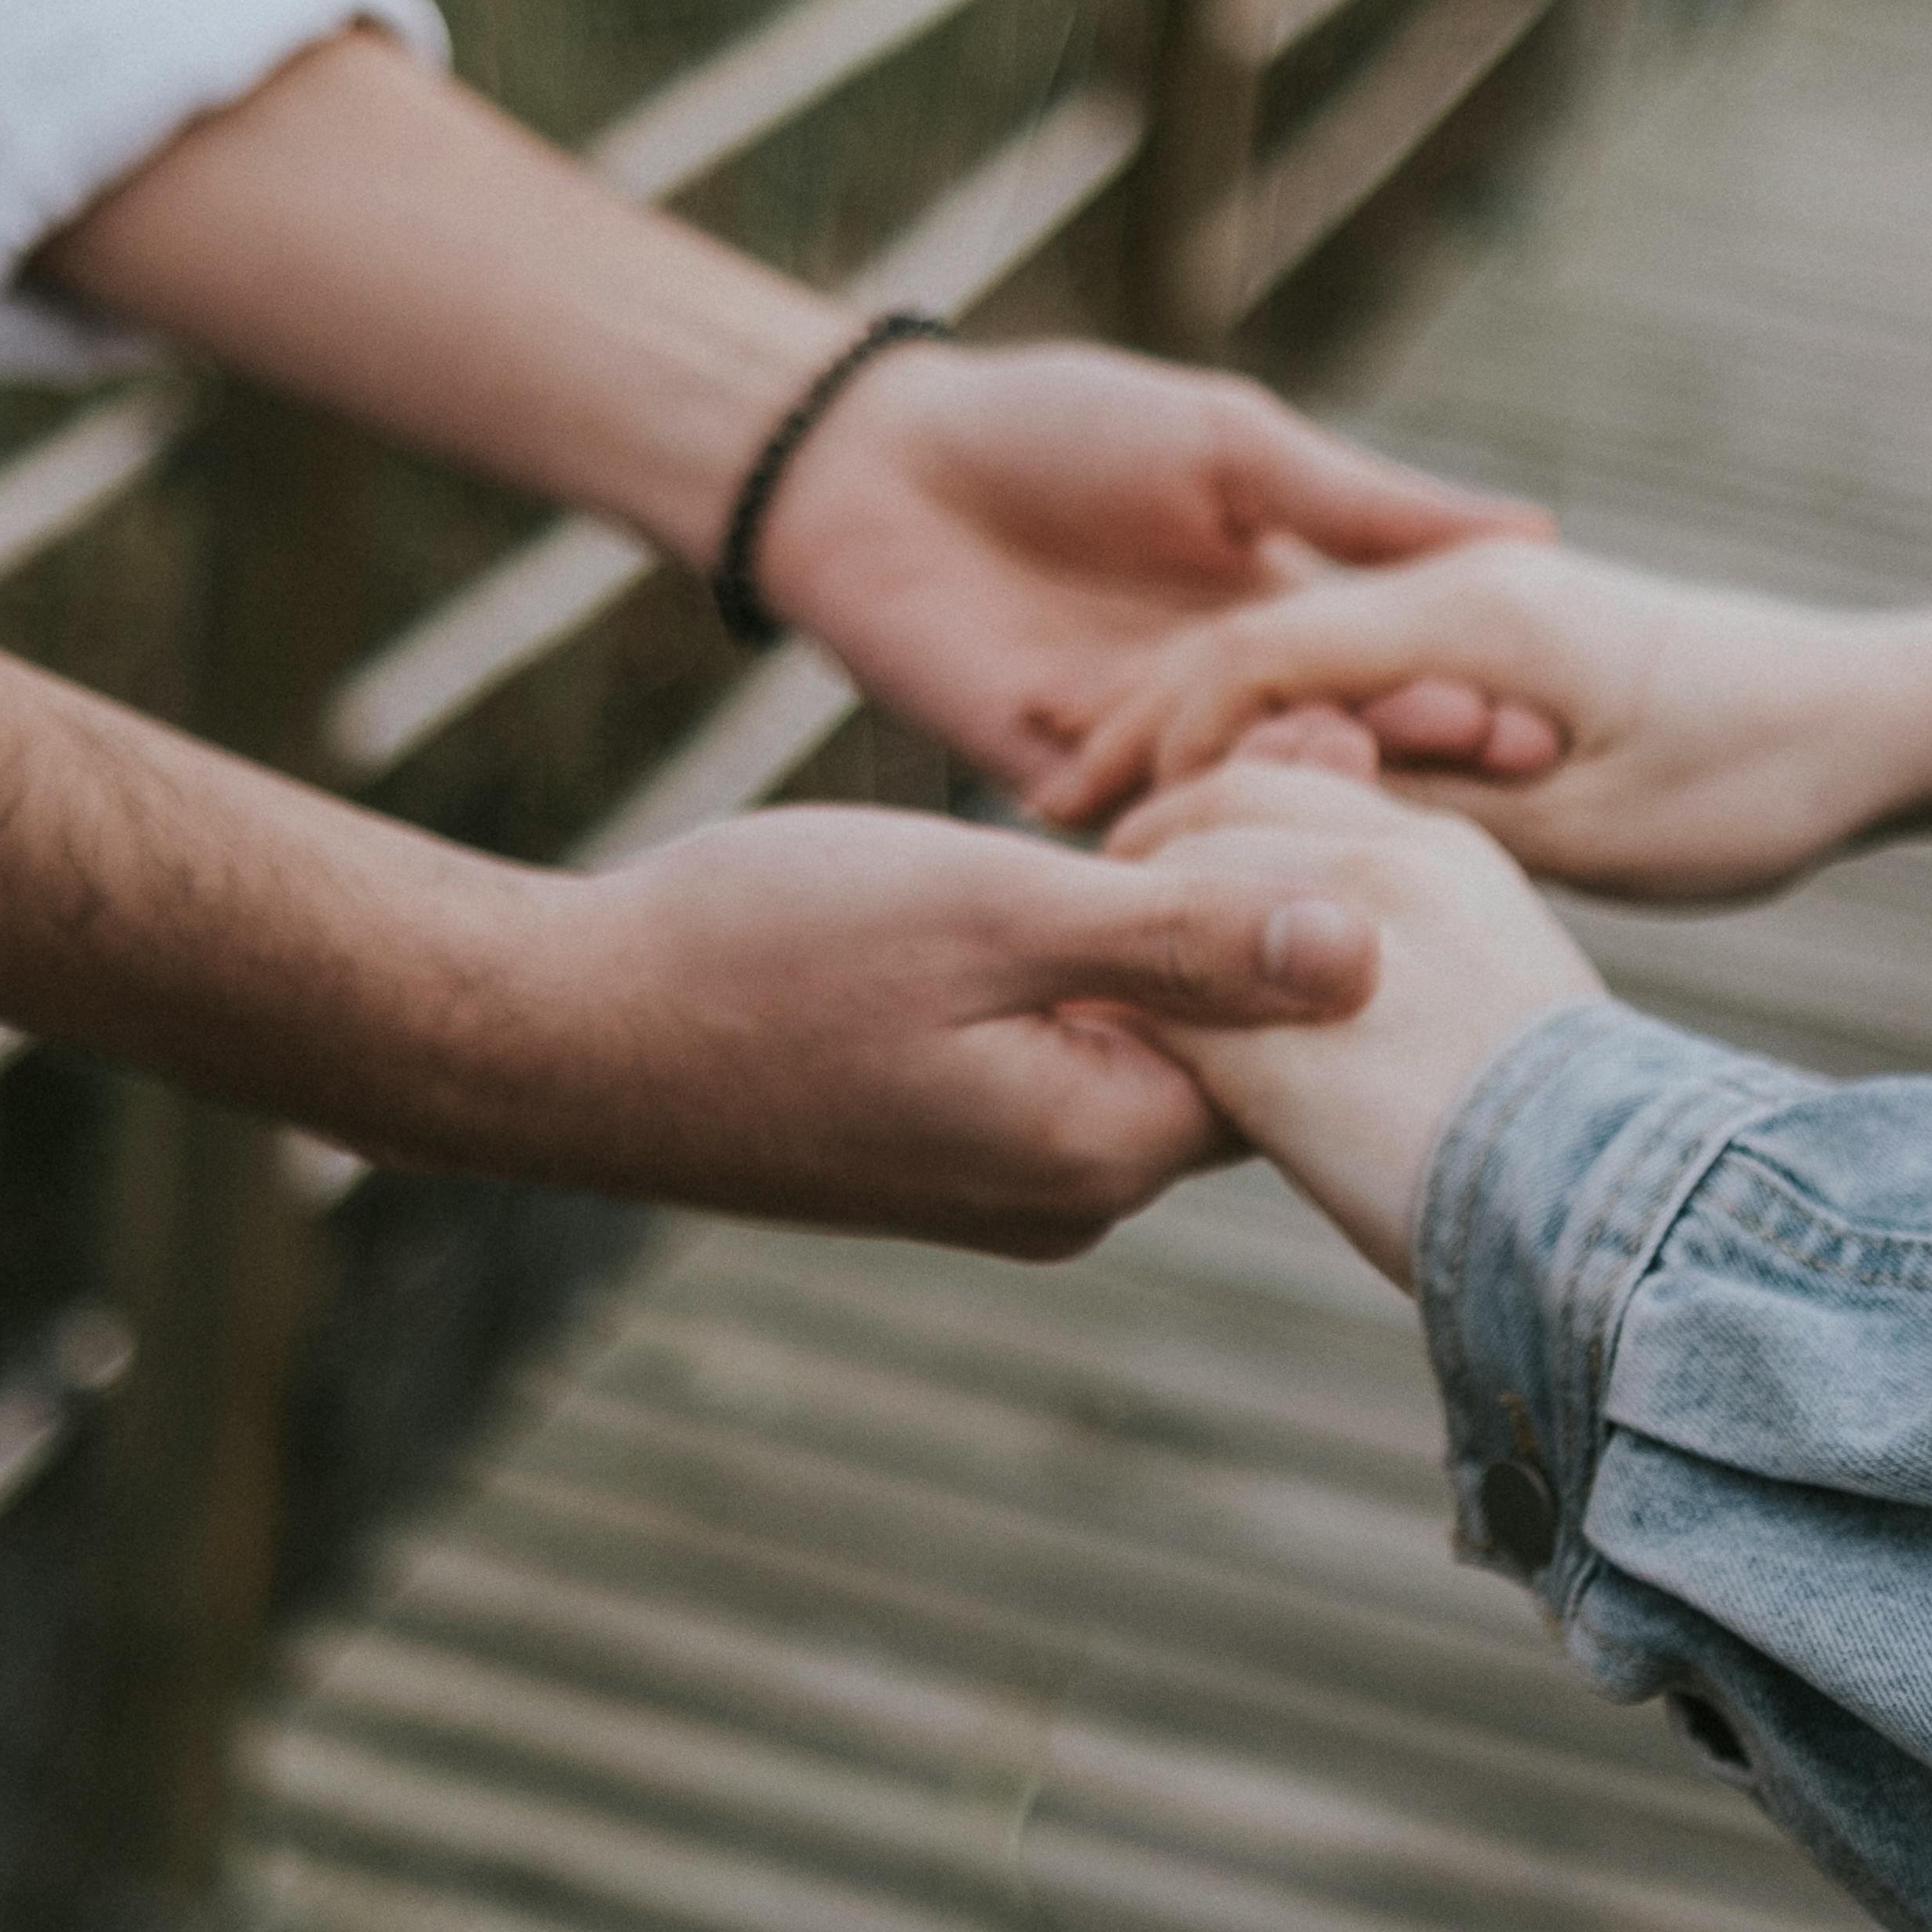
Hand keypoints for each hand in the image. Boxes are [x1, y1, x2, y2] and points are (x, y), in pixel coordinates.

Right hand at [490, 804, 1382, 1257]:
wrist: (556, 1032)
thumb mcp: (990, 912)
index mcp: (1103, 1150)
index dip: (1329, 883)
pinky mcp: (942, 1137)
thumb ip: (1185, 938)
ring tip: (1170, 781)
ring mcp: (1002, 1173)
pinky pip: (1064, 1039)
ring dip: (1169, 913)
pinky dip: (1083, 952)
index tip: (1332, 749)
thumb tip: (1376, 952)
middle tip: (1290, 741)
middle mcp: (1071, 1190)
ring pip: (1149, 1027)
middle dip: (1262, 892)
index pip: (1303, 1036)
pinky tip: (1060, 856)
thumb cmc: (754, 954)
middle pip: (1238, 1036)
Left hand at [753, 333, 1556, 794]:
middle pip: (1338, 752)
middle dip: (1413, 760)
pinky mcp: (1048, 783)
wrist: (877, 459)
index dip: (1463, 700)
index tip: (1539, 718)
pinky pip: (1134, 826)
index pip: (1397, 679)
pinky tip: (1240, 816)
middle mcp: (1225, 700)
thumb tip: (1532, 533)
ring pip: (1247, 797)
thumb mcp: (1230, 447)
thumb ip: (1358, 507)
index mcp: (1285, 619)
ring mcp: (1141, 751)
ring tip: (1371, 779)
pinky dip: (1190, 821)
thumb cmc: (1056, 424)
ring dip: (1310, 789)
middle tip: (1491, 769)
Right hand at [1044, 541, 1931, 905]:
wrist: (1882, 711)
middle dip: (1148, 733)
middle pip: (1256, 648)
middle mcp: (1463, 586)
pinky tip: (1239, 802)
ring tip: (1117, 824)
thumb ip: (1434, 820)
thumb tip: (1299, 841)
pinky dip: (1284, 731)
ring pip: (1298, 658)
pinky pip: (1358, 674)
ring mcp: (1483, 601)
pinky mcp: (1505, 633)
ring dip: (1207, 734)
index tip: (1087, 831)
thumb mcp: (1589, 832)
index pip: (1259, 663)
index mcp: (1472, 617)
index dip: (1158, 746)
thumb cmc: (1759, 775)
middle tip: (1053, 825)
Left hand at [1106, 762, 1599, 1282]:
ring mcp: (1320, 944)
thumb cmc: (1570, 1138)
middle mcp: (1383, 867)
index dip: (1213, 822)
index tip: (1179, 872)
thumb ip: (1423, 948)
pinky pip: (1150, 1000)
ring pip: (1168, 889)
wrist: (1595, 1206)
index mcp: (1443, 851)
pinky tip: (1113, 1058)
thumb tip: (1358, 972)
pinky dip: (1121, 1023)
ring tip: (1103, 996)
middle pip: (1210, 814)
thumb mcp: (1509, 997)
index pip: (1283, 783)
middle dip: (1148, 860)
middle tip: (1113, 929)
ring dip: (1124, 941)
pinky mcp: (1264, 1037)